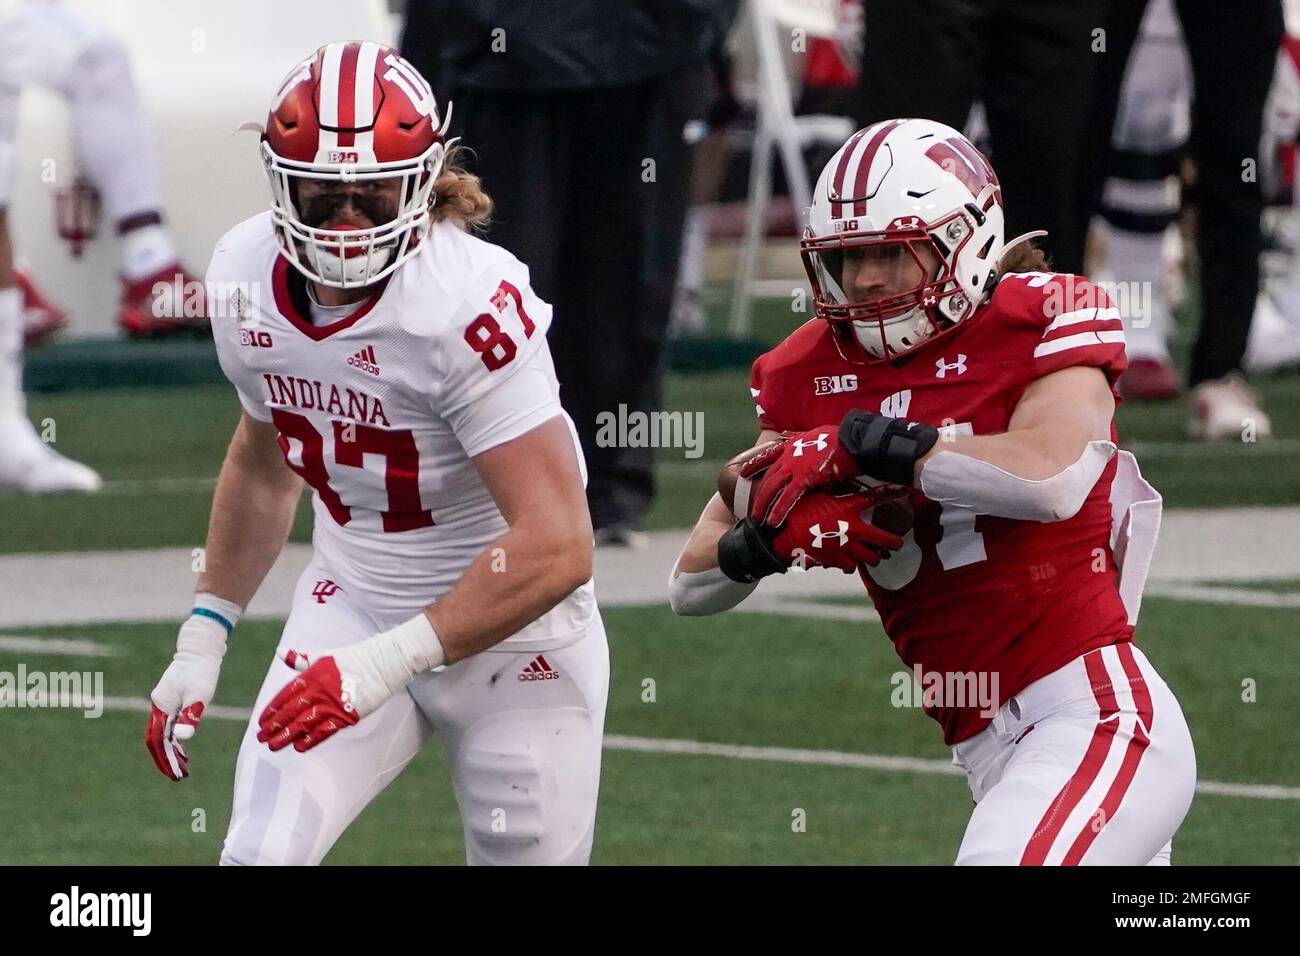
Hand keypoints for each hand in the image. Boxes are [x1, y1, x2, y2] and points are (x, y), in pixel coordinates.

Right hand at [145, 615, 227, 780]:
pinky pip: (169, 726)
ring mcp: (164, 704)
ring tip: (184, 768)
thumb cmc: (201, 670)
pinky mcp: (172, 702)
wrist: (200, 649)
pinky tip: (184, 749)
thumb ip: (190, 714)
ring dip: (171, 751)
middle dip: (166, 759)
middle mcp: (159, 706)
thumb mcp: (199, 694)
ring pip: (163, 734)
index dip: (165, 759)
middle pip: (157, 740)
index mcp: (161, 706)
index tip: (175, 774)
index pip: (158, 740)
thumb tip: (182, 738)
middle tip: (179, 777)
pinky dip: (175, 740)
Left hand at [256, 643, 386, 752]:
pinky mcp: (346, 715)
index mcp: (312, 675)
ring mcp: (332, 704)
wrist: (381, 664)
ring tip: (273, 746)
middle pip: (291, 712)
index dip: (272, 709)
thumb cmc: (351, 659)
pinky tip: (299, 747)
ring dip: (287, 736)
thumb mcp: (323, 656)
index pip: (286, 695)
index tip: (261, 721)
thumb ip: (301, 660)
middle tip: (261, 737)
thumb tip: (281, 653)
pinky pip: (324, 730)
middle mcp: (319, 690)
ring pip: (304, 723)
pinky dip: (311, 739)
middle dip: (274, 726)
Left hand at [742, 424, 858, 526]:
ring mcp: (795, 465)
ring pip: (772, 487)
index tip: (743, 472)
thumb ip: (802, 438)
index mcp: (793, 444)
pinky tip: (772, 521)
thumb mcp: (818, 434)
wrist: (855, 439)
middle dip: (757, 494)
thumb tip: (791, 436)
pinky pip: (788, 496)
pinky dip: (779, 509)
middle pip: (768, 476)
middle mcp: (789, 454)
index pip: (768, 454)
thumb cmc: (843, 439)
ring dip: (763, 504)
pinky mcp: (805, 477)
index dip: (754, 464)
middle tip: (751, 508)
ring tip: (757, 518)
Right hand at [769, 488, 903, 572]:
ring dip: (875, 557)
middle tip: (897, 543)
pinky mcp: (837, 561)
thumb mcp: (819, 496)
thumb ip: (834, 494)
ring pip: (872, 558)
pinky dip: (852, 566)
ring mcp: (847, 548)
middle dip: (894, 543)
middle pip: (884, 540)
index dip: (891, 493)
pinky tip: (851, 563)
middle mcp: (853, 531)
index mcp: (849, 510)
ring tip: (876, 556)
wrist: (786, 534)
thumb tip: (838, 481)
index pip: (875, 498)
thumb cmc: (800, 510)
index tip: (903, 491)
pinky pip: (852, 568)